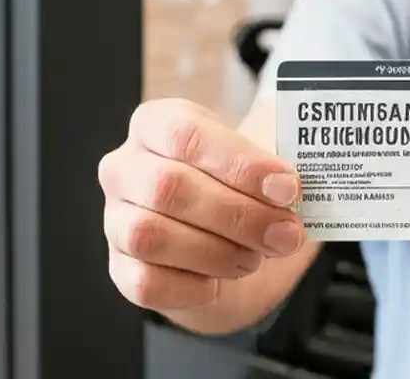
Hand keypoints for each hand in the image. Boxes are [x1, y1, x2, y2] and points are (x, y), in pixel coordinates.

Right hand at [99, 98, 304, 311]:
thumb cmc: (238, 183)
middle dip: (239, 216)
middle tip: (287, 234)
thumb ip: (273, 169)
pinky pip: (144, 282)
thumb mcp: (257, 160)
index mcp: (157, 123)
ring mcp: (115, 217)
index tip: (289, 188)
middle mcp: (125, 166)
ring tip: (255, 257)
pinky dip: (189, 287)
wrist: (217, 228)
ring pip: (151, 236)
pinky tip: (218, 283)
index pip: (186, 135)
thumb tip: (295, 191)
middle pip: (170, 188)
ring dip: (216, 253)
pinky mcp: (118, 266)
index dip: (241, 163)